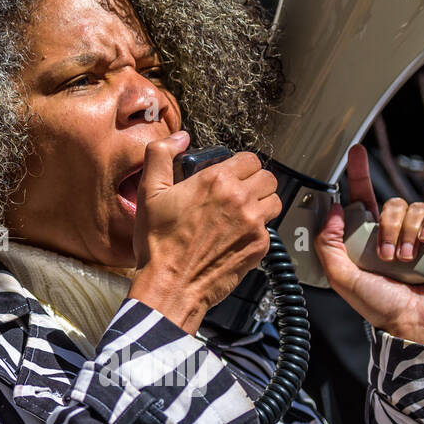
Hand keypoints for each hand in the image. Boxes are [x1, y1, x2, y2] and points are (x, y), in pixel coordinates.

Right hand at [129, 131, 281, 331]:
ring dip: (262, 203)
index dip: (241, 165)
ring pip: (274, 201)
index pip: (250, 158)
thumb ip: (161, 155)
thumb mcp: (149, 193)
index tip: (232, 174)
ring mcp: (253, 224)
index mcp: (216, 181)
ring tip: (243, 213)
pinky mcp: (258, 246)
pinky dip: (257, 231)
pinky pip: (268, 230)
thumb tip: (179, 138)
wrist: (171, 286)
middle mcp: (240, 199)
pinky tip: (236, 236)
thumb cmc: (160, 245)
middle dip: (255, 182)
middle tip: (240, 192)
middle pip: (268, 177)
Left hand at [313, 145, 423, 348]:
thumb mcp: (342, 278)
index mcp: (369, 238)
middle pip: (391, 202)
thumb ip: (329, 245)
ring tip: (404, 260)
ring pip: (414, 208)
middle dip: (387, 225)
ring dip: (406, 232)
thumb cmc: (378, 306)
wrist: (412, 325)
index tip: (356, 151)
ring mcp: (419, 237)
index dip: (359, 173)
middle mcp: (394, 233)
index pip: (363, 198)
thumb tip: (332, 209)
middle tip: (386, 255)